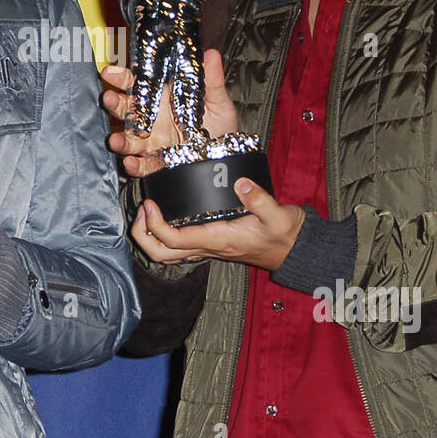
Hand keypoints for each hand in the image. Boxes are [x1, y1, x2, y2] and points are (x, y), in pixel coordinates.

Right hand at [101, 48, 239, 175]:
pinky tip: (129, 162)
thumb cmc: (220, 127)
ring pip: (129, 139)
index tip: (110, 72)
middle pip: (126, 109)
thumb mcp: (218, 102)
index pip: (138, 85)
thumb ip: (211, 81)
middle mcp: (152, 119)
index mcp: (162, 99)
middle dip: (114, 103)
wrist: (227, 156)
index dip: (122, 78)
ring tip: (114, 139)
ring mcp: (152, 142)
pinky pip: (142, 165)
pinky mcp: (157, 163)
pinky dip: (134, 165)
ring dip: (120, 139)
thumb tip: (210, 54)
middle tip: (107, 98)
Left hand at [132, 177, 305, 272]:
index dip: (155, 224)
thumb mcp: (278, 214)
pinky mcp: (209, 244)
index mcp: (218, 240)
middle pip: (161, 255)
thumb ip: (260, 199)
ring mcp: (206, 248)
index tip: (150, 203)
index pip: (174, 240)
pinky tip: (165, 214)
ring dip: (150, 236)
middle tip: (143, 209)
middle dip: (143, 234)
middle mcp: (207, 247)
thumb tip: (241, 182)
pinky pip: (178, 247)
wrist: (293, 249)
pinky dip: (163, 234)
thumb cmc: (284, 234)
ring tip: (148, 210)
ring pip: (166, 254)